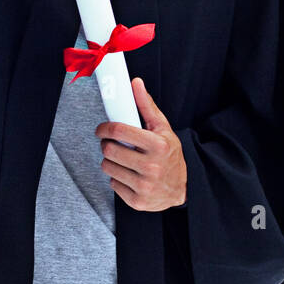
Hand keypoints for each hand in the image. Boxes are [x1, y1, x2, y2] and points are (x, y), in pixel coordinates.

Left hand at [96, 77, 187, 210]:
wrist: (181, 188)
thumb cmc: (169, 154)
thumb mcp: (162, 128)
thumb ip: (146, 105)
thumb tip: (135, 83)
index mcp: (158, 145)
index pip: (119, 131)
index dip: (104, 128)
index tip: (101, 129)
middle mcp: (152, 166)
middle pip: (109, 150)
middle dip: (107, 145)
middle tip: (112, 144)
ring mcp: (144, 186)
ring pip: (108, 167)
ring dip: (110, 161)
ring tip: (122, 159)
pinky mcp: (137, 201)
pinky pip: (113, 184)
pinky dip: (117, 178)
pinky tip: (128, 175)